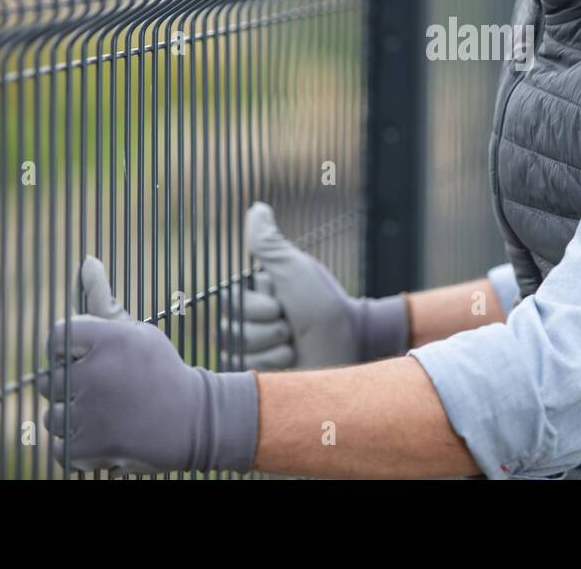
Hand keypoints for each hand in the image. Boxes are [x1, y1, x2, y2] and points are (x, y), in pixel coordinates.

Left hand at [37, 257, 258, 474]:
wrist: (195, 420)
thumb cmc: (160, 370)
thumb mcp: (135, 332)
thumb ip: (101, 300)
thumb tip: (86, 260)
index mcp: (109, 338)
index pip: (57, 338)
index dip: (71, 352)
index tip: (94, 362)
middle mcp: (96, 372)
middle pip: (49, 380)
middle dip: (73, 388)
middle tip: (110, 393)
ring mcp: (90, 412)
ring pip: (53, 416)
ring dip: (75, 420)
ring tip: (110, 416)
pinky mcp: (87, 446)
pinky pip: (59, 447)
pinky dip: (79, 448)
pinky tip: (106, 437)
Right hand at [220, 202, 408, 369]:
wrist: (350, 348)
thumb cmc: (325, 309)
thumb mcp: (295, 271)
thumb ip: (270, 244)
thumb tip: (256, 207)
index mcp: (258, 294)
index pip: (231, 300)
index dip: (259, 304)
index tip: (284, 303)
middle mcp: (251, 320)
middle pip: (230, 327)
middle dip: (267, 328)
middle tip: (293, 327)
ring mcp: (253, 349)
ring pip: (237, 350)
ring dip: (271, 348)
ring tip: (295, 345)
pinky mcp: (257, 373)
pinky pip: (243, 370)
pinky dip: (271, 366)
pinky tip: (290, 363)